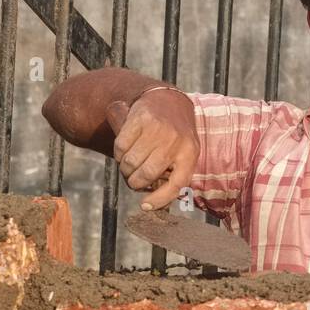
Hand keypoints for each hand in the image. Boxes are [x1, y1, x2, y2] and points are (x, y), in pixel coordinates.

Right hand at [105, 89, 199, 210]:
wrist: (168, 102)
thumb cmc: (175, 139)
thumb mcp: (183, 155)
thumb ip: (174, 177)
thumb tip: (154, 206)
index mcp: (190, 153)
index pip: (177, 184)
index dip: (160, 199)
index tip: (145, 206)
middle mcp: (175, 141)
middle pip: (148, 174)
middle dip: (136, 183)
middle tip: (133, 181)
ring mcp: (157, 129)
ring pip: (131, 162)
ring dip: (125, 170)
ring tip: (129, 167)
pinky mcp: (140, 119)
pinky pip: (121, 146)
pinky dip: (119, 155)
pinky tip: (124, 153)